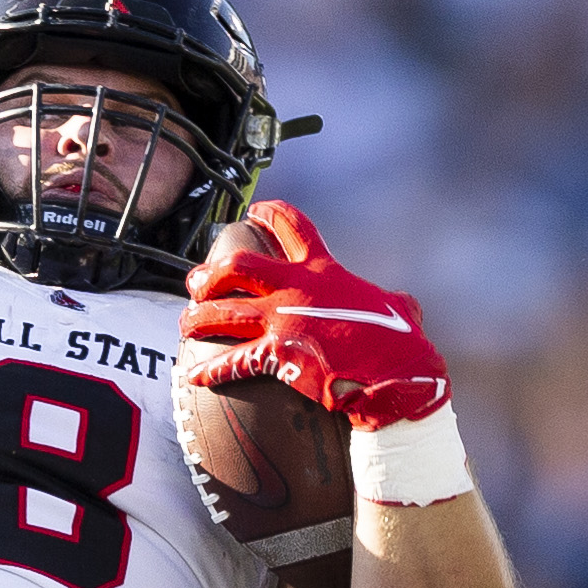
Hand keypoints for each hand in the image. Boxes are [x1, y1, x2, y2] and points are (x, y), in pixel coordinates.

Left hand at [180, 201, 449, 430]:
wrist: (394, 375)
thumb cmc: (401, 344)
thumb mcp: (398, 309)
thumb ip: (392, 301)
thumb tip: (404, 305)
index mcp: (324, 271)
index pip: (292, 227)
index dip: (268, 213)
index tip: (251, 211)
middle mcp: (297, 288)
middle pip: (238, 265)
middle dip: (211, 272)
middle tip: (196, 283)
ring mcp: (284, 319)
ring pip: (224, 310)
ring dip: (197, 318)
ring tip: (183, 325)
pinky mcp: (278, 354)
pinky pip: (233, 360)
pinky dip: (210, 370)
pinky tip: (194, 376)